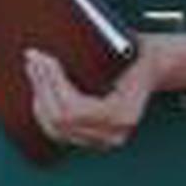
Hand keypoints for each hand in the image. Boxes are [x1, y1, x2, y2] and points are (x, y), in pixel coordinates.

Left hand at [24, 46, 161, 152]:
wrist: (152, 67)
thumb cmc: (136, 52)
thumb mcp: (122, 44)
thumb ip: (92, 47)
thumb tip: (49, 50)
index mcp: (122, 113)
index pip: (73, 109)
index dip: (52, 83)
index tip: (43, 57)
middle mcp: (114, 134)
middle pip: (60, 120)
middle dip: (42, 86)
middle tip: (33, 58)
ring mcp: (103, 140)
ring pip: (56, 129)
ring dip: (39, 98)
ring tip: (34, 70)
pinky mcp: (93, 139)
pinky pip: (59, 132)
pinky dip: (44, 111)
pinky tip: (40, 90)